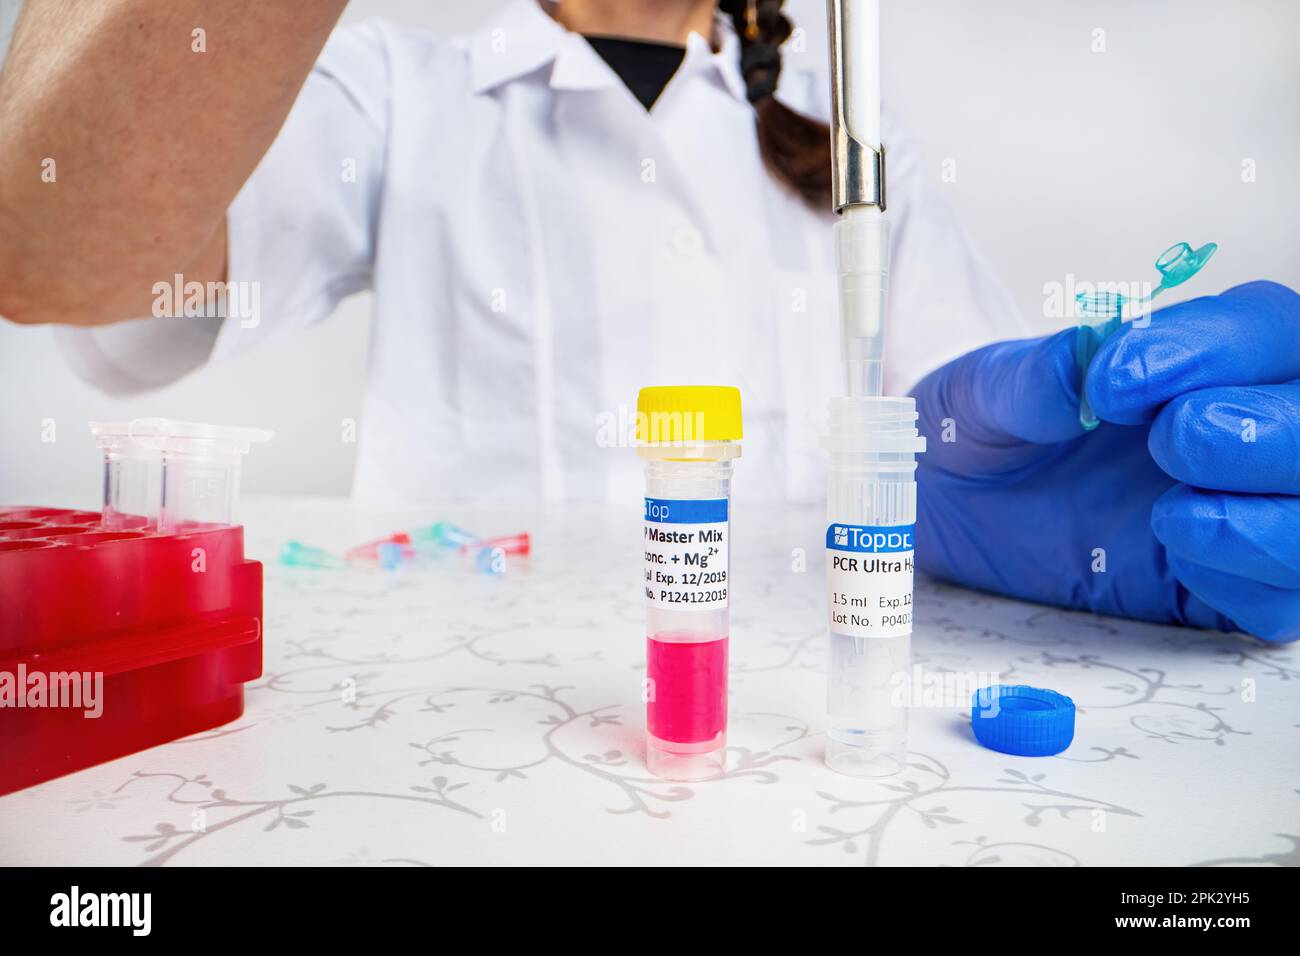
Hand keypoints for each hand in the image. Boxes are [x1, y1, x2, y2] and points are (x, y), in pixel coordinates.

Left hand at [911, 280, 1299, 641]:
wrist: (944, 513)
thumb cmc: (976, 436)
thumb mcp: (982, 394)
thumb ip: (1035, 377)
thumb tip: (1087, 368)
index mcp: (1201, 357)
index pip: (1264, 330)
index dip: (1211, 350)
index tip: (1118, 382)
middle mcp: (1242, 429)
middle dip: (1260, 433)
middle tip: (1168, 440)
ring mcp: (1244, 512)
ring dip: (1267, 520)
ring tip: (1170, 513)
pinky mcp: (1227, 590)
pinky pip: (1285, 598)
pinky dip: (1245, 582)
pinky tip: (1176, 560)